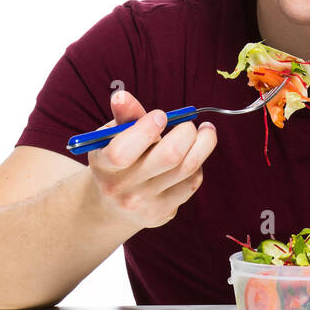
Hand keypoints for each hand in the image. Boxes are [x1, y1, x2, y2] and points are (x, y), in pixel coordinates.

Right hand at [87, 90, 216, 230]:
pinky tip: (192, 156)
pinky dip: (197, 164)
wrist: (111, 204)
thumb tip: (122, 96)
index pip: (123, 151)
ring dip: (203, 143)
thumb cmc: (116, 157)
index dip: (146, 129)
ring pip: (188, 168)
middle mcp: (122, 189)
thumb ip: (124, 116)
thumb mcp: (112, 135)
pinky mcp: (163, 214)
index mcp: (104, 165)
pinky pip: (192, 182)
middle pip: (169, 156)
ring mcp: (144, 205)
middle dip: (186, 131)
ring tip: (205, 131)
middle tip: (189, 123)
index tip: (161, 115)